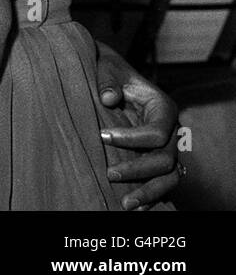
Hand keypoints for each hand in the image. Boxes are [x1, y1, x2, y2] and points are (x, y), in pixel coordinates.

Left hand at [95, 40, 179, 209]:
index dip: (131, 139)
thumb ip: (108, 81)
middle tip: (109, 173)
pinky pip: (163, 181)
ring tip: (126, 204)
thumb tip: (107, 99)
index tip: (102, 136)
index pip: (156, 132)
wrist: (111, 73)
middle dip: (137, 169)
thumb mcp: (107, 67)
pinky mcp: (158, 157)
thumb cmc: (109, 69)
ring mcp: (167, 146)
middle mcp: (171, 130)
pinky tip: (137, 207)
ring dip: (149, 192)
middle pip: (164, 159)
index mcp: (163, 107)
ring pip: (168, 176)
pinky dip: (152, 195)